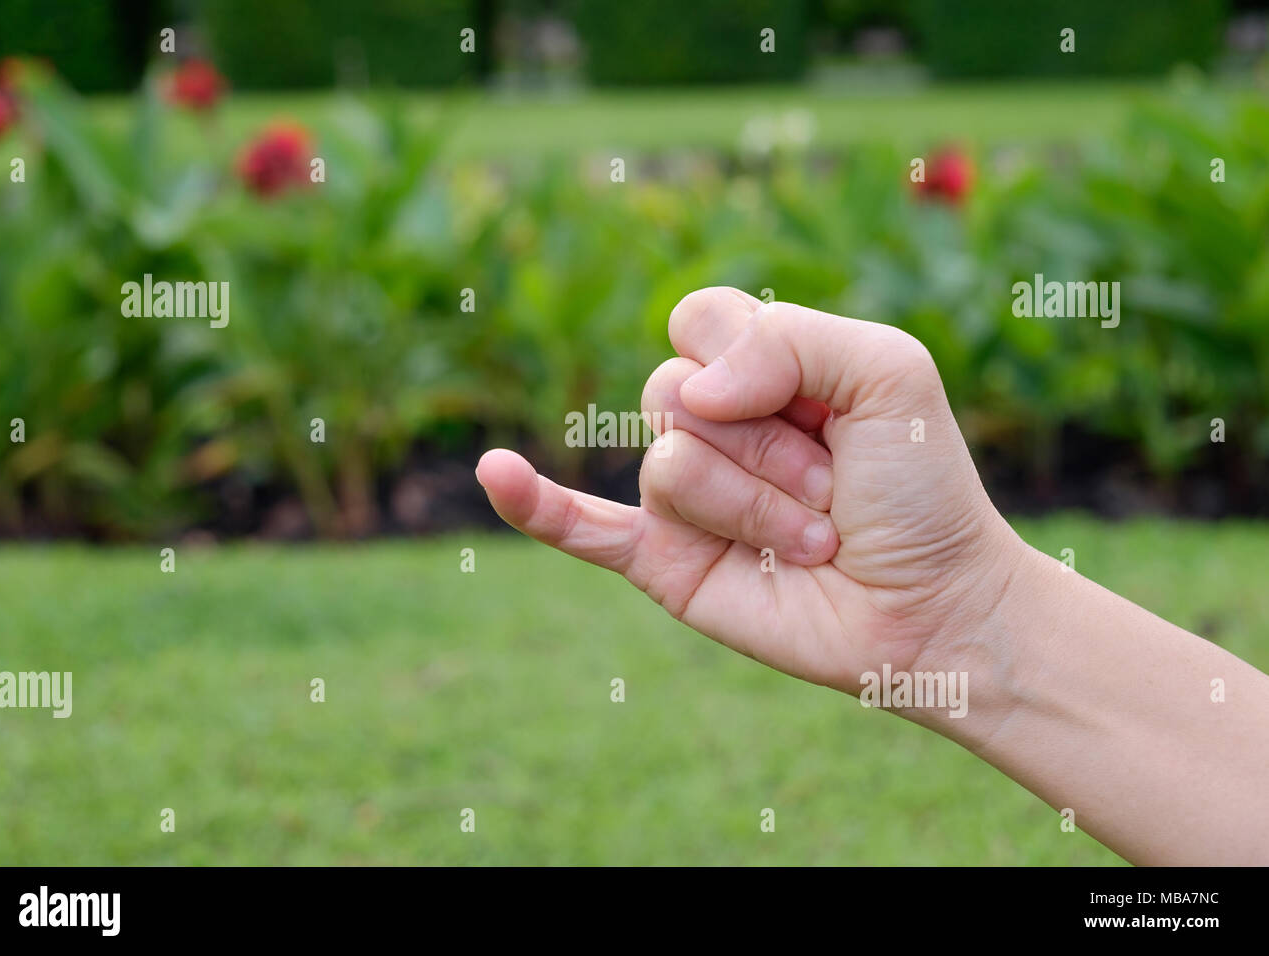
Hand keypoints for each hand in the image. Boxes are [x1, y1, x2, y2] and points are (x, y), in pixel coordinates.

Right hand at [476, 287, 1024, 694]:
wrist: (933, 605)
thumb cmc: (920, 487)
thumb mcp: (888, 372)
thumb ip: (791, 336)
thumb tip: (693, 391)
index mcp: (757, 369)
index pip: (698, 320)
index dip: (755, 360)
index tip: (828, 411)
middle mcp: (712, 425)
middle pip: (676, 390)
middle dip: (770, 443)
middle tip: (832, 489)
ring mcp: (684, 496)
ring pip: (669, 464)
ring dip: (757, 505)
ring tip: (814, 539)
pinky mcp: (665, 561)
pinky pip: (581, 527)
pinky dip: (533, 504)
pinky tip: (496, 475)